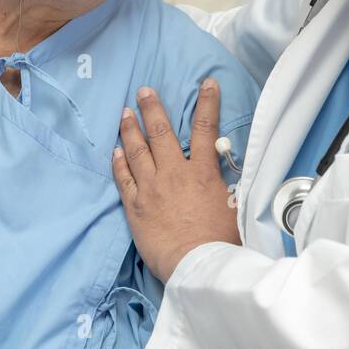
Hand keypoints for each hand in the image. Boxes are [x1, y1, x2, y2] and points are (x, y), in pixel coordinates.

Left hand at [112, 78, 239, 282]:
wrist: (196, 264)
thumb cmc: (220, 241)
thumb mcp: (233, 207)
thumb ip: (226, 187)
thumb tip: (228, 178)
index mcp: (202, 172)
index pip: (206, 129)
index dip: (207, 103)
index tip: (207, 83)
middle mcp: (174, 173)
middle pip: (162, 133)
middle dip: (153, 108)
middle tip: (144, 90)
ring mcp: (151, 188)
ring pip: (137, 150)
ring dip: (130, 129)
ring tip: (125, 112)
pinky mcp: (135, 206)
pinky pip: (123, 178)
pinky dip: (118, 162)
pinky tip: (115, 150)